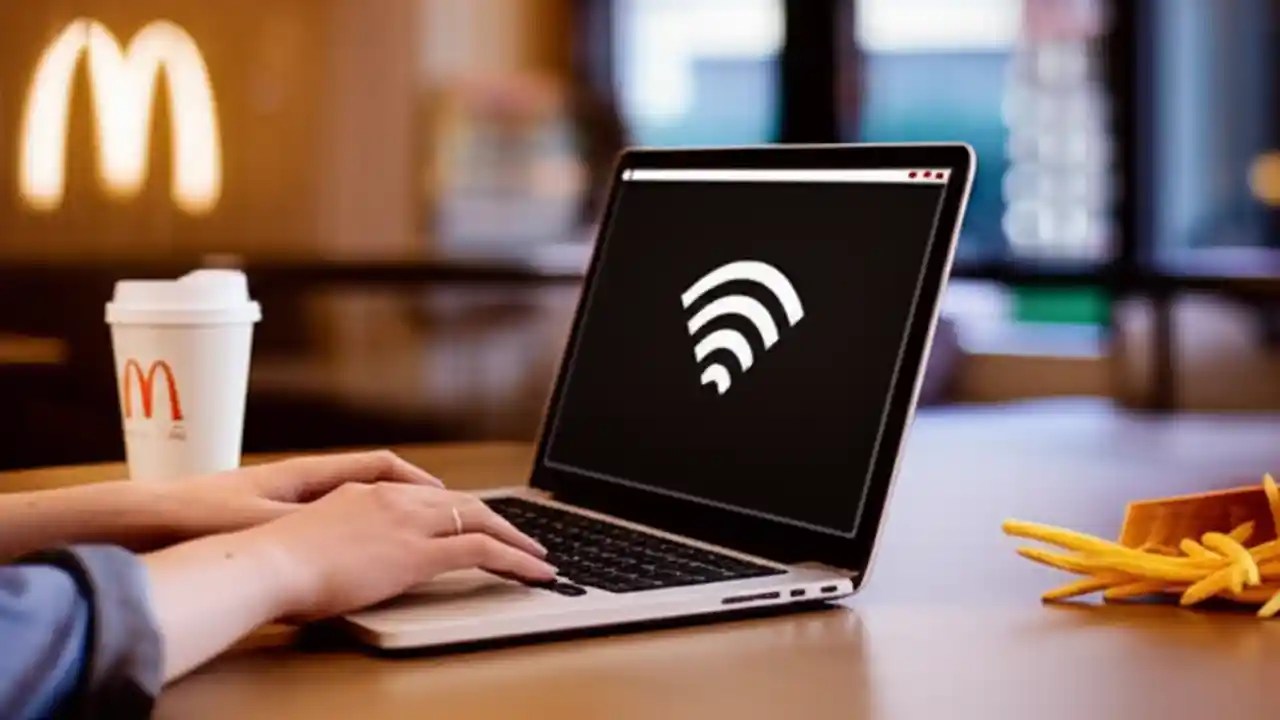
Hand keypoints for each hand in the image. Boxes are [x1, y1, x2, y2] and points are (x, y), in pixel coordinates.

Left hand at [149, 450, 444, 544]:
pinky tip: (351, 547)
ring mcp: (281, 495)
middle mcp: (297, 479)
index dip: (416, 477)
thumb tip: (350, 533)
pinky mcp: (263, 515)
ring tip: (405, 529)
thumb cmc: (199, 513)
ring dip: (378, 508)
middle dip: (406, 491)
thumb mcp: (264, 520)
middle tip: (439, 512)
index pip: (377, 464)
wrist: (145, 515)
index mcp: (304, 473)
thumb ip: (308, 527)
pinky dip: (348, 525)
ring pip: (346, 496)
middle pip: (367, 478)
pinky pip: (322, 514)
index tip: (442, 494)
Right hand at [248, 481, 553, 620]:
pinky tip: (533, 571)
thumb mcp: (310, 541)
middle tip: (522, 538)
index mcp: (368, 492)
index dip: (460, 510)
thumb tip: (340, 561)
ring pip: (482, 521)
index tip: (477, 522)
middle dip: (498, 521)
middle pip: (464, 503)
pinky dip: (516, 559)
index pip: (430, 496)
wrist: (265, 562)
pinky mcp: (418, 552)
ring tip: (538, 558)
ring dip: (516, 540)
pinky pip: (483, 550)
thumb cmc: (272, 563)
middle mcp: (395, 499)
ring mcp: (409, 522)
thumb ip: (335, 542)